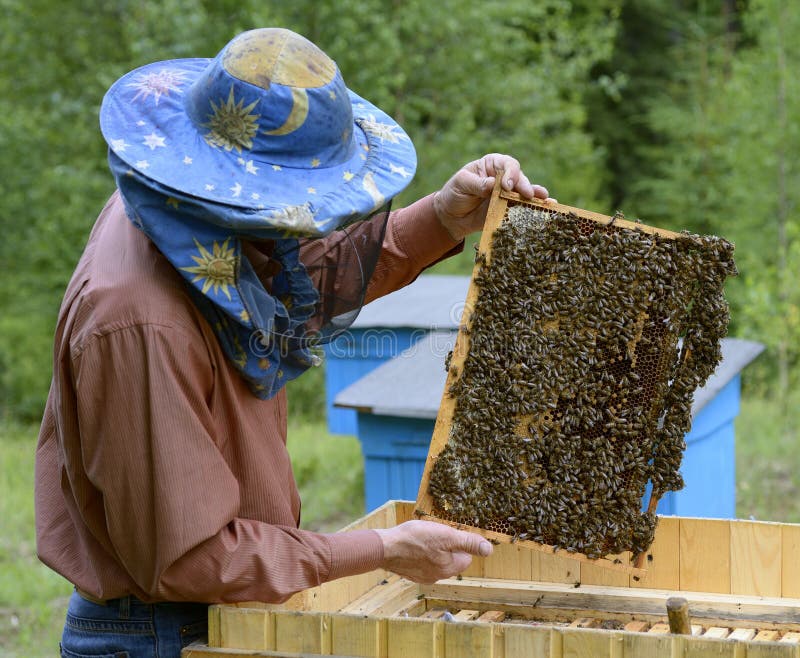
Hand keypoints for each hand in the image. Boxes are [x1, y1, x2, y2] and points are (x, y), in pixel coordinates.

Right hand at [375, 520, 492, 582]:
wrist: (384, 548)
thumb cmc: (415, 539)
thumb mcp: (446, 535)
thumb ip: (468, 542)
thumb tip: (489, 549)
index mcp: (449, 568)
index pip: (466, 557)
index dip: (460, 542)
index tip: (449, 533)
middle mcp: (437, 576)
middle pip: (451, 559)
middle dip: (446, 545)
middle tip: (434, 532)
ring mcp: (422, 576)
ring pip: (436, 560)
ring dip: (433, 548)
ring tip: (422, 537)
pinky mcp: (410, 573)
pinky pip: (422, 562)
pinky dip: (420, 553)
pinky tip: (412, 544)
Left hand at [433, 153, 553, 240]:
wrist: (450, 216)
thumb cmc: (454, 194)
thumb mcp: (461, 184)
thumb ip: (477, 184)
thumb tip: (494, 185)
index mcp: (491, 165)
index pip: (507, 164)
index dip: (511, 173)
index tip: (507, 185)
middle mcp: (503, 178)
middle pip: (519, 179)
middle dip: (524, 186)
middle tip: (527, 195)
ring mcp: (508, 194)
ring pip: (525, 193)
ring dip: (536, 197)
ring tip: (546, 201)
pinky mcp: (508, 210)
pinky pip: (523, 208)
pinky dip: (535, 208)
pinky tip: (547, 209)